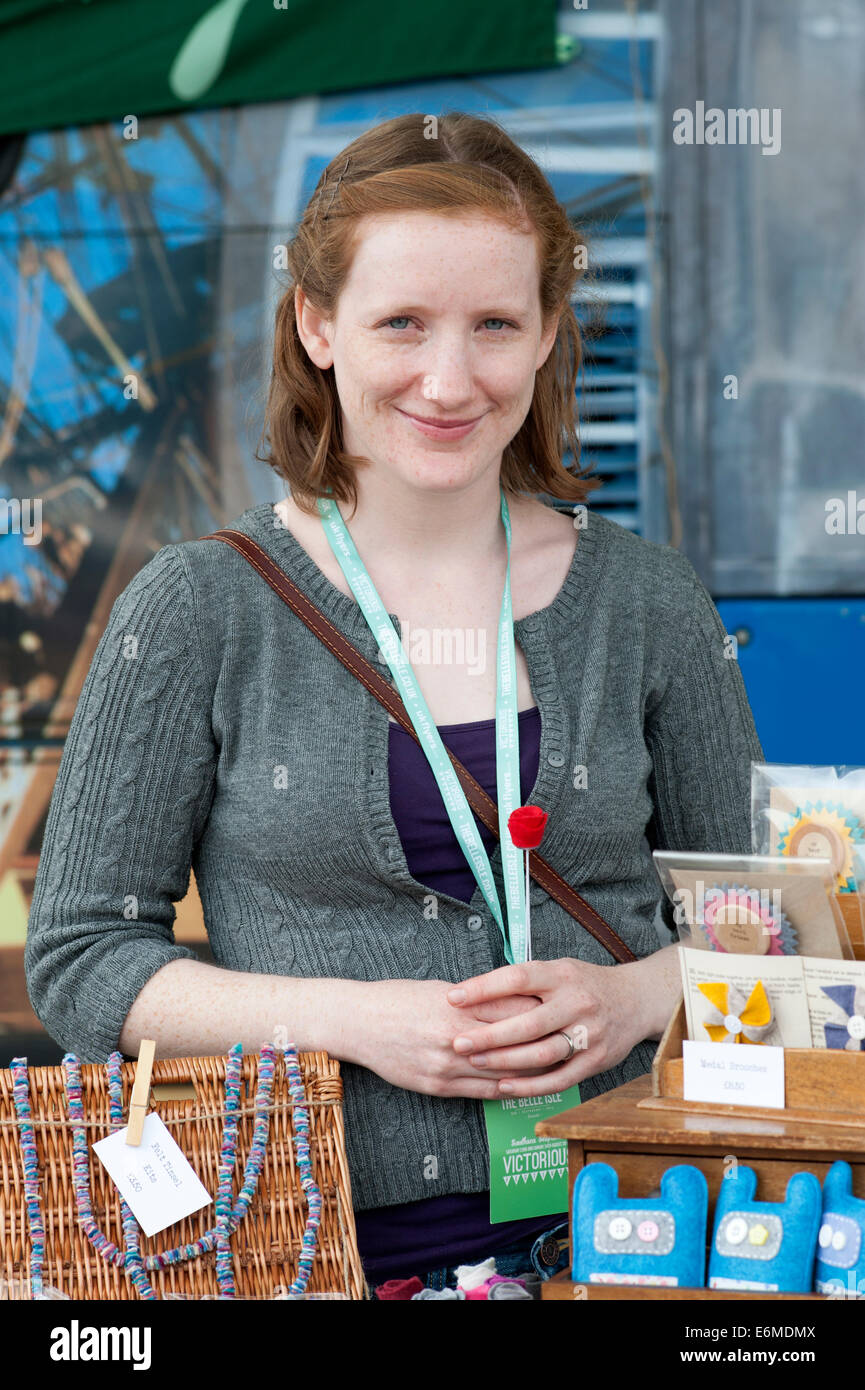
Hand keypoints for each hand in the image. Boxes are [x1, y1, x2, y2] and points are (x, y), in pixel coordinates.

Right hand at [351, 978, 542, 1099]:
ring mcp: (446, 1065)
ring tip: (555, 1067)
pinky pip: (482, 1092)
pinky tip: (522, 1086)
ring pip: (502, 1072)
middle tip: (570, 1041)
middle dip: (544, 1043)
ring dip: (531, 1071)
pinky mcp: (438, 1086)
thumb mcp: (438, 989)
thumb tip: (507, 1001)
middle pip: (513, 1043)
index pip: (511, 1009)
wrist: (357, 1023)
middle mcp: (455, 1036)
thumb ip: (474, 1000)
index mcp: (457, 1005)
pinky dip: (506, 1089)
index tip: (561, 1010)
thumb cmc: (396, 999)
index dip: (541, 1012)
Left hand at [445, 956, 656, 1097]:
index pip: (518, 978)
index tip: (454, 997)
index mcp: (562, 975)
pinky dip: (530, 1086)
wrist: (636, 1000)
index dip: (484, 987)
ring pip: (542, 1053)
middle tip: (458, 1041)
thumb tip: (474, 991)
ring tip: (475, 1062)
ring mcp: (589, 1033)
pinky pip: (559, 1079)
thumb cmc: (585, 984)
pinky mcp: (595, 1060)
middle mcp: (577, 1002)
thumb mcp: (558, 969)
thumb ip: (524, 981)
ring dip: (505, 1061)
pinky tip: (504, 1086)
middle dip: (489, 1034)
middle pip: (528, 1022)